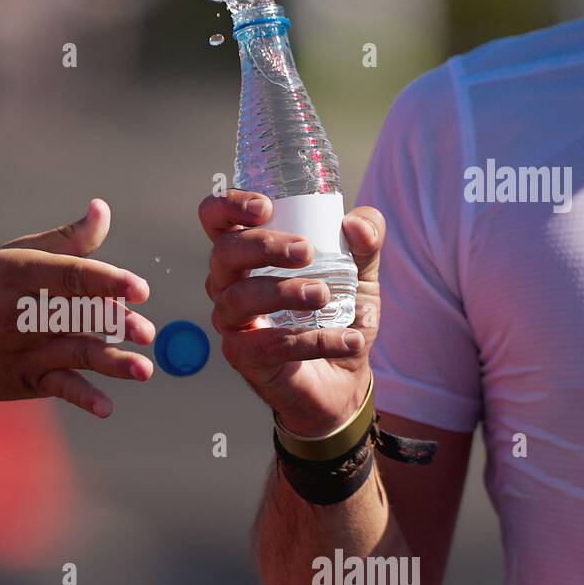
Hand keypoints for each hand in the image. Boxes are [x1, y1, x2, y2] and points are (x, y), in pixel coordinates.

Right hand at [0, 198, 154, 417]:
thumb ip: (67, 240)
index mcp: (22, 273)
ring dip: (110, 363)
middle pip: (78, 316)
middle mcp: (23, 312)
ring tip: (143, 370)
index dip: (108, 281)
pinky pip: (58, 389)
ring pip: (75, 354)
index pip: (72, 275)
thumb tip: (103, 209)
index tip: (140, 289)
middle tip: (146, 331)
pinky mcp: (26, 380)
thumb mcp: (13, 257)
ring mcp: (25, 350)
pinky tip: (106, 407)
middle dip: (114, 325)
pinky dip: (82, 398)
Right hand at [200, 189, 383, 436]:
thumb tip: (357, 224)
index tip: (265, 206)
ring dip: (284, 292)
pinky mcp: (244, 357)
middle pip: (224, 253)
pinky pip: (268, 344)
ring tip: (324, 296)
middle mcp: (229, 284)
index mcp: (249, 254)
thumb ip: (366, 243)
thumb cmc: (338, 316)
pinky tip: (348, 340)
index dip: (228, 206)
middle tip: (305, 251)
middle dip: (262, 245)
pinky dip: (312, 340)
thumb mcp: (361, 274)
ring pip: (239, 298)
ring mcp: (232, 322)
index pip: (217, 220)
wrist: (343, 378)